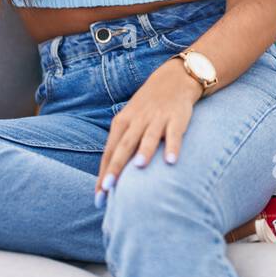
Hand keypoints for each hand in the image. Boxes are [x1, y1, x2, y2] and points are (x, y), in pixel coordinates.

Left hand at [95, 58, 201, 206]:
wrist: (173, 79)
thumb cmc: (147, 108)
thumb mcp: (130, 122)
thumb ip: (122, 145)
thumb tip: (110, 177)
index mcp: (121, 123)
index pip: (109, 151)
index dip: (103, 174)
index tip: (99, 197)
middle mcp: (137, 121)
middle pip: (124, 146)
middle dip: (116, 167)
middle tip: (108, 187)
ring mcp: (157, 119)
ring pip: (148, 137)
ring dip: (144, 152)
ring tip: (139, 167)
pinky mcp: (176, 117)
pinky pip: (174, 134)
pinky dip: (172, 146)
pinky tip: (171, 161)